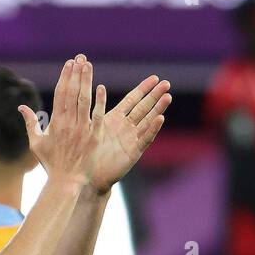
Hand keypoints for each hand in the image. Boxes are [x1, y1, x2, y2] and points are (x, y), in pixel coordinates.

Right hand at [19, 54, 105, 187]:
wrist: (67, 182)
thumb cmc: (51, 164)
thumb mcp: (36, 143)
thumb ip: (30, 123)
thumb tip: (21, 107)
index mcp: (55, 123)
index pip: (60, 94)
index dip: (65, 77)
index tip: (69, 63)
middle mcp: (68, 123)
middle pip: (72, 93)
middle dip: (76, 73)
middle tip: (80, 58)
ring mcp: (82, 130)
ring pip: (84, 100)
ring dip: (86, 81)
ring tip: (88, 65)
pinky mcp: (94, 137)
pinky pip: (98, 116)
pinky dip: (99, 102)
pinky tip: (100, 87)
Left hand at [85, 74, 172, 194]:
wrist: (89, 177)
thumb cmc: (87, 154)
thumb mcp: (90, 128)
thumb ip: (92, 111)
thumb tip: (88, 91)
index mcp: (115, 119)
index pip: (132, 99)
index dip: (144, 88)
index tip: (155, 77)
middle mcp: (126, 128)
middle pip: (144, 108)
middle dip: (155, 95)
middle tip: (167, 83)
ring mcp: (131, 139)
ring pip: (148, 121)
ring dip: (158, 109)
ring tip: (168, 96)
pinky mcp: (133, 152)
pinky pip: (145, 139)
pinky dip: (153, 129)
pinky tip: (160, 119)